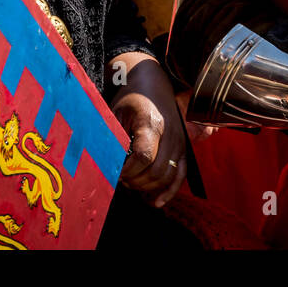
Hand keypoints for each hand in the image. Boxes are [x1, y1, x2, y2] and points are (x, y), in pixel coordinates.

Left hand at [109, 53, 187, 206]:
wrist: (153, 84)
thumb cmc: (131, 98)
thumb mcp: (117, 114)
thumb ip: (113, 139)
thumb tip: (104, 166)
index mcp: (152, 124)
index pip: (143, 157)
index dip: (127, 171)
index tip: (113, 172)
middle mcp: (171, 134)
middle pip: (156, 171)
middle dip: (135, 181)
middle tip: (120, 178)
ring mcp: (180, 142)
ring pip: (168, 176)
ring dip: (148, 186)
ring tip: (132, 183)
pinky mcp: (184, 148)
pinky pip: (181, 174)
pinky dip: (169, 191)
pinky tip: (155, 202)